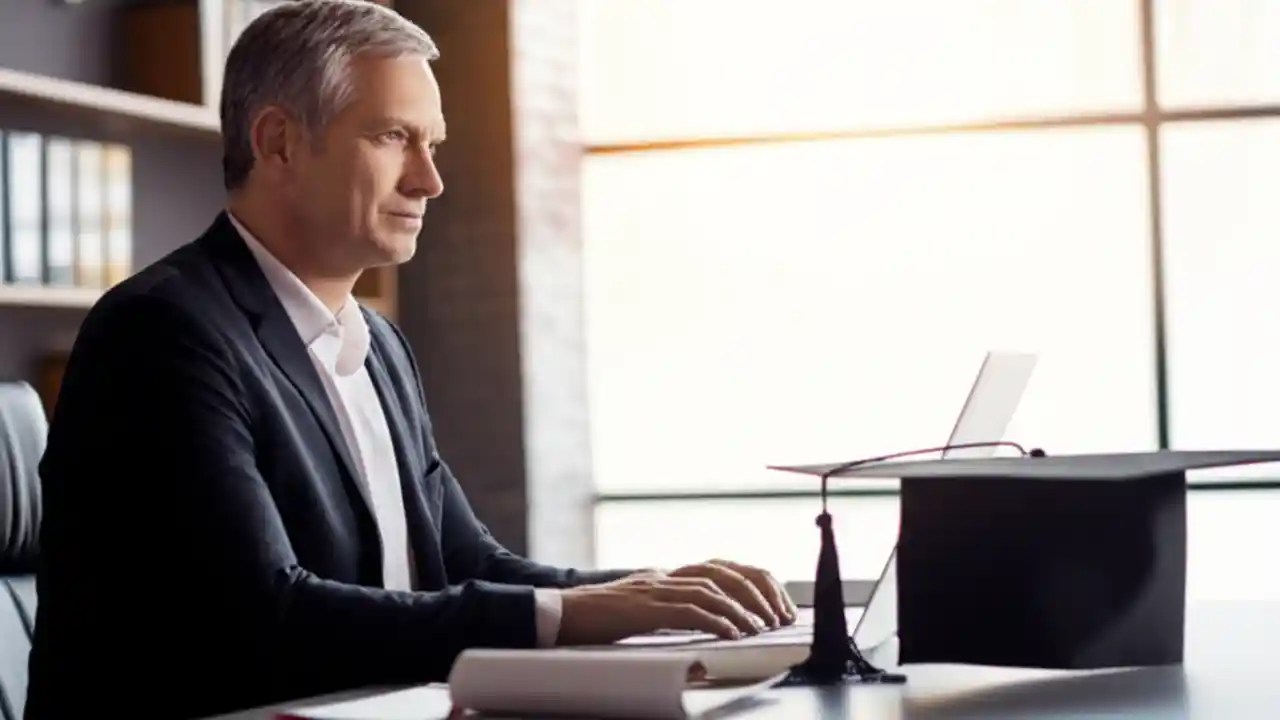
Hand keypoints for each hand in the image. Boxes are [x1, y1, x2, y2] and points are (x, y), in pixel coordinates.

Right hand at [556, 570, 767, 645]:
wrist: (557, 614)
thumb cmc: (591, 620)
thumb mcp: (636, 613)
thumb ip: (663, 614)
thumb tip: (694, 629)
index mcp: (661, 577)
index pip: (714, 569)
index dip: (744, 582)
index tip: (765, 602)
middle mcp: (661, 577)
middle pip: (719, 574)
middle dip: (752, 593)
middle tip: (772, 616)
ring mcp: (652, 590)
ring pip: (709, 591)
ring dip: (739, 610)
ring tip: (757, 628)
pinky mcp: (643, 608)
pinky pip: (688, 611)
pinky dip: (715, 621)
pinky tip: (731, 634)